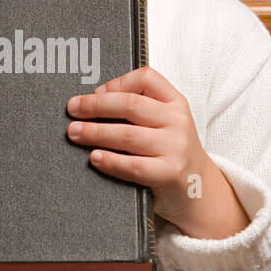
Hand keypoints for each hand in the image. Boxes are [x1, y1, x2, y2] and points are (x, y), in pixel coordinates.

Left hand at [66, 67, 251, 238]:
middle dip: (95, 106)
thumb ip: (141, 109)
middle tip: (72, 110)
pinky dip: (110, 161)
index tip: (95, 92)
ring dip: (96, 133)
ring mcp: (176, 148)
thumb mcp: (166, 124)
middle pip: (130, 105)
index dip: (117, 83)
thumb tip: (93, 101)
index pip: (146, 79)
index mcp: (176, 103)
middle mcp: (178, 122)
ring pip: (127, 135)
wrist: (199, 190)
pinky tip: (94, 158)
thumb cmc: (172, 154)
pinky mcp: (169, 174)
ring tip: (75, 133)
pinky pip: (133, 165)